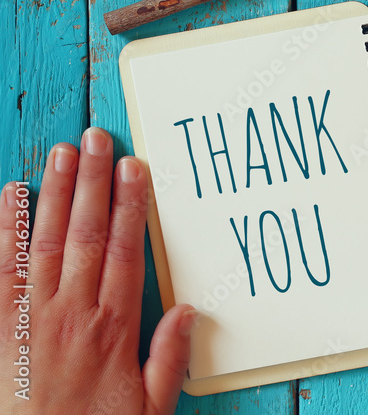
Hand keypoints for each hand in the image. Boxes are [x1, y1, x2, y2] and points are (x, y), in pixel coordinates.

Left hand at [1, 127, 194, 413]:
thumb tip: (189, 310)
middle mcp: (72, 314)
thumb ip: (169, 358)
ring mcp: (32, 318)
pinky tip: (10, 198)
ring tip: (61, 154)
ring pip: (45, 243)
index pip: (124, 251)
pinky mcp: (1, 328)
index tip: (134, 168)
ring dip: (54, 194)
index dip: (130, 205)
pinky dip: (5, 232)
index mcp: (114, 329)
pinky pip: (2, 272)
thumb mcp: (150, 410)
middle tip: (96, 139)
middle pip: (85, 235)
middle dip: (92, 182)